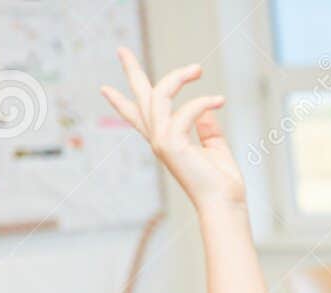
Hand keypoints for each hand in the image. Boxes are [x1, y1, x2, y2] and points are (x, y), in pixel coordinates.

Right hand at [100, 47, 243, 210]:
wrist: (225, 204)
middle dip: (131, 73)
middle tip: (122, 50)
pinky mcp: (172, 143)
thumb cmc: (223, 184)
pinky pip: (185, 110)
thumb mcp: (216, 150)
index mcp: (166, 142)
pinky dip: (202, 102)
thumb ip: (209, 129)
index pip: (140, 118)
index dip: (123, 103)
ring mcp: (162, 140)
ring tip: (197, 69)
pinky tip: (218, 99)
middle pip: (140, 100)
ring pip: (159, 95)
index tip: (106, 89)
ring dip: (177, 78)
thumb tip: (207, 109)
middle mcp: (159, 139)